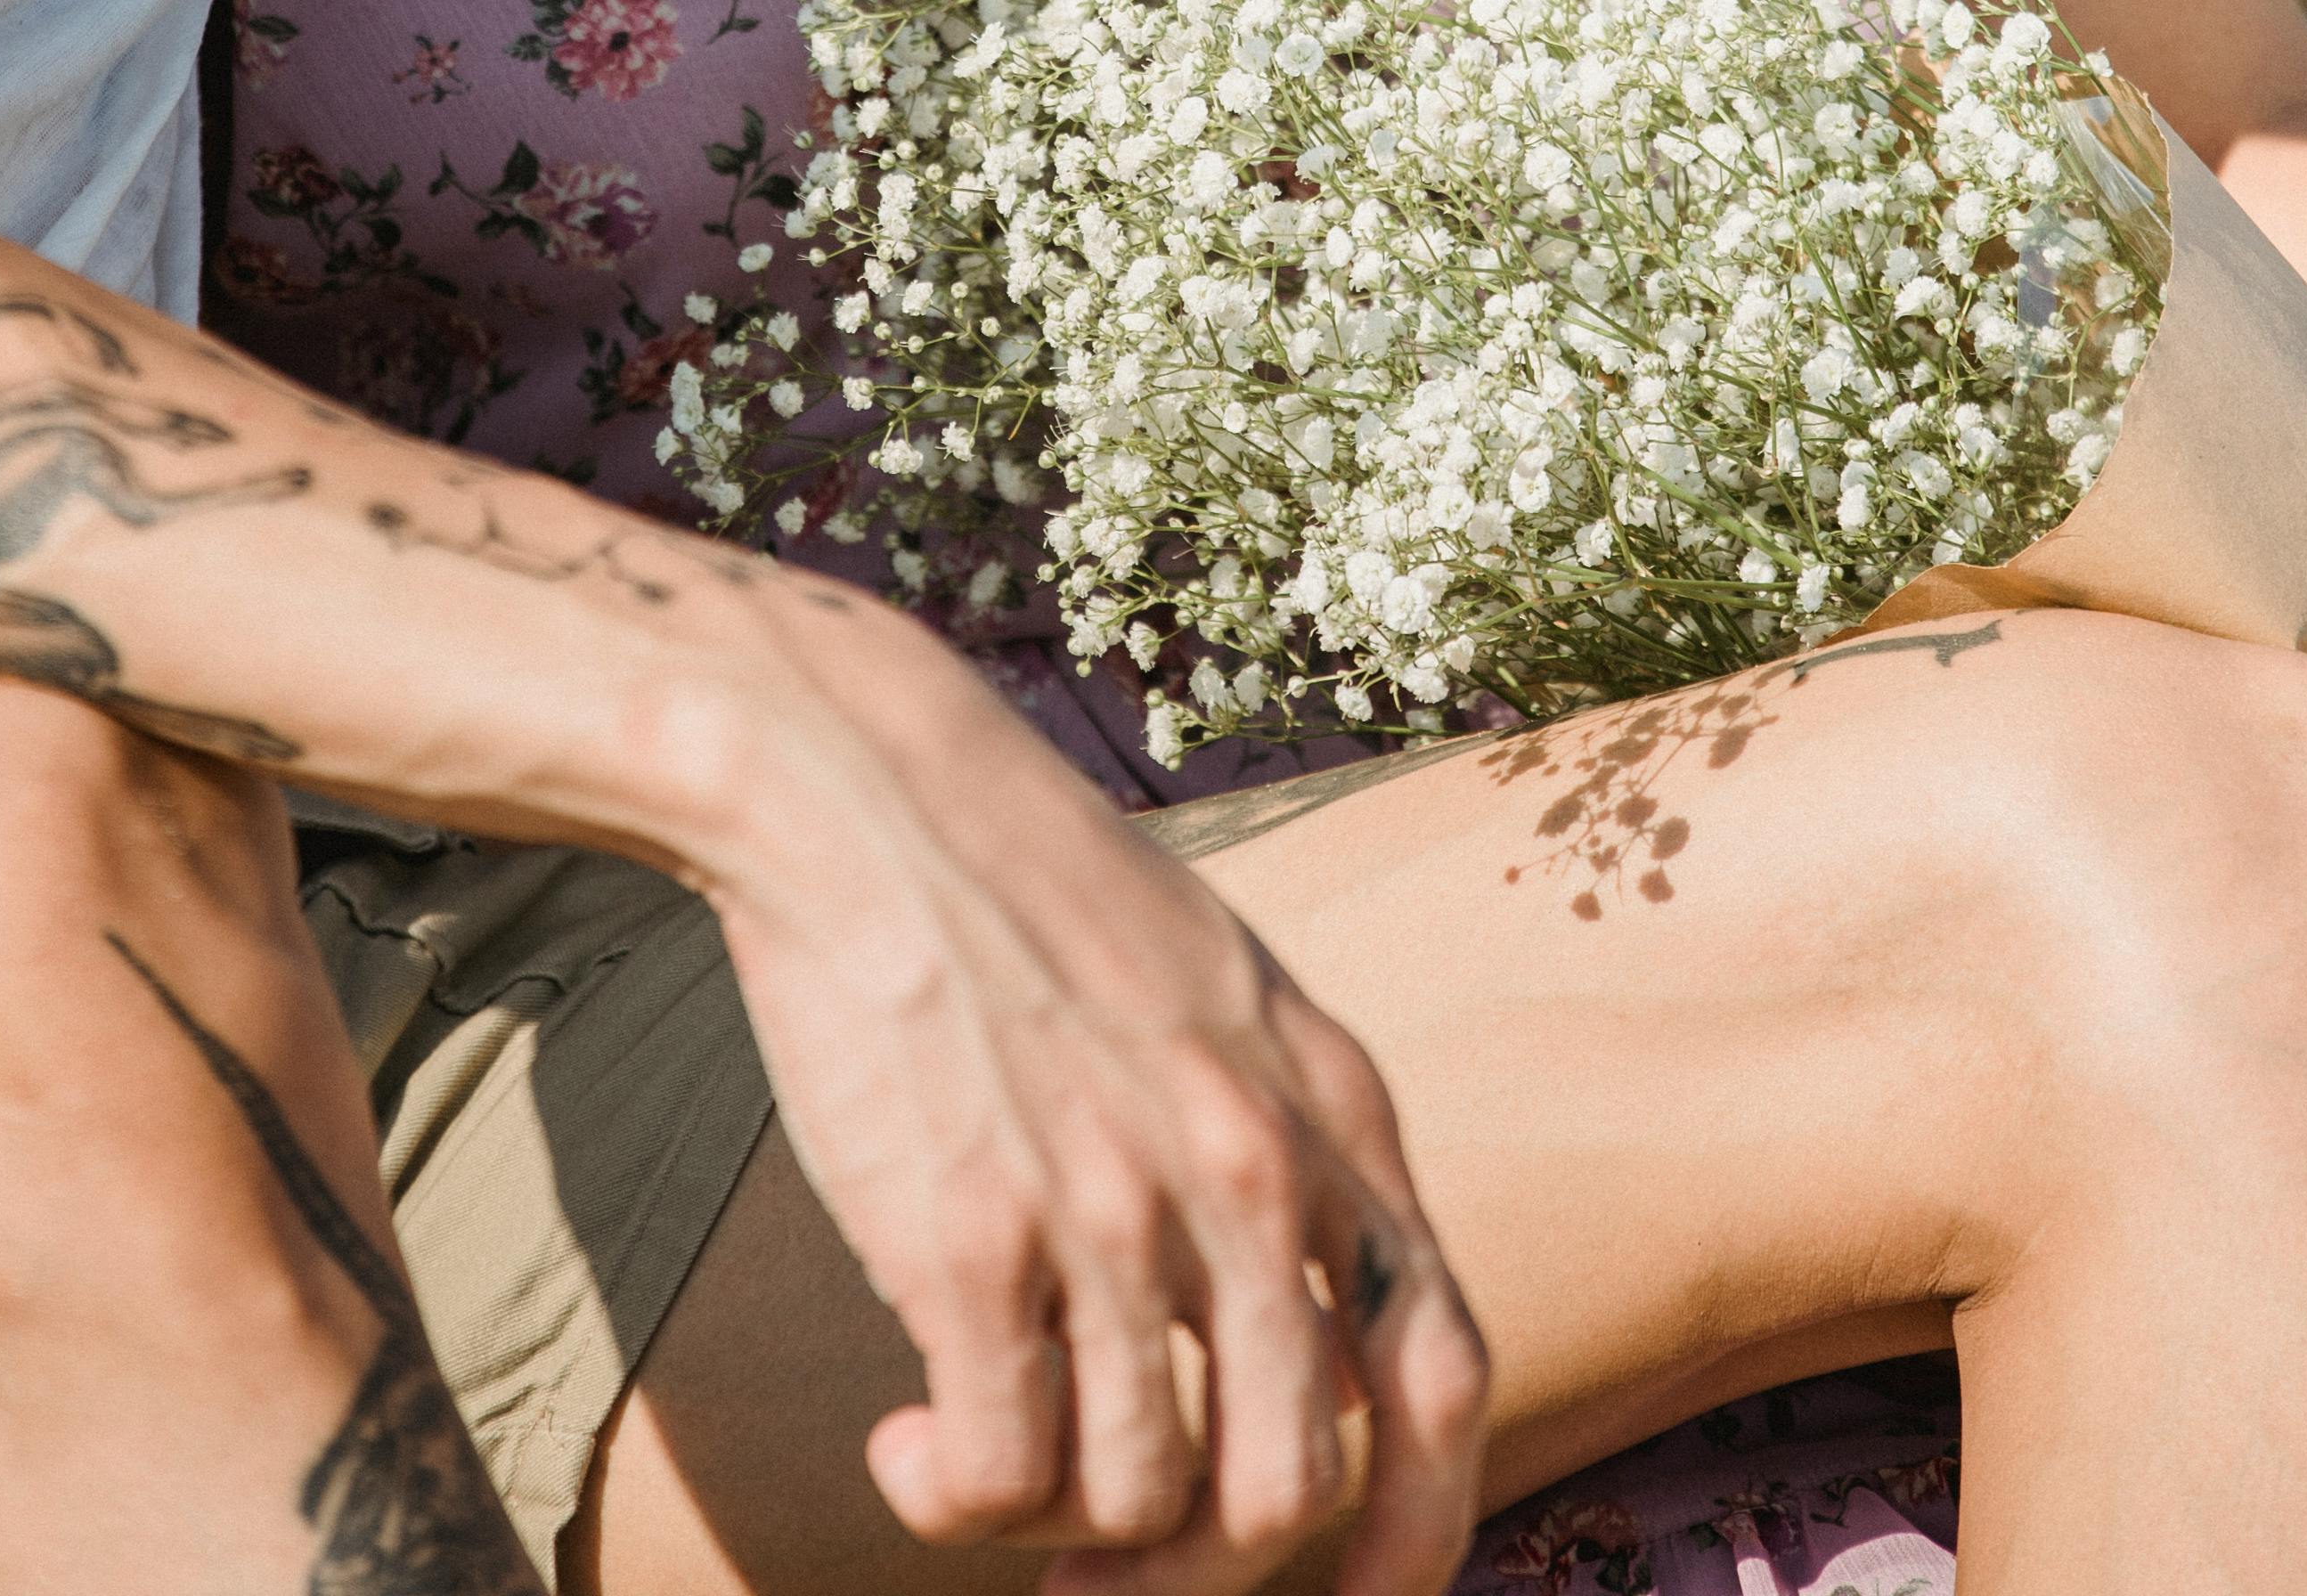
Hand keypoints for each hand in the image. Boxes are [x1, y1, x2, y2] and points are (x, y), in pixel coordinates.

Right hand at [690, 596, 1491, 1594]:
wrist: (863, 789)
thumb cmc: (1029, 898)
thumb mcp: (1229, 1000)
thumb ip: (1295, 1156)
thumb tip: (1322, 1353)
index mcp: (1333, 1114)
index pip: (1443, 1382)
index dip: (1421, 1537)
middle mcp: (1252, 1174)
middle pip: (1296, 1490)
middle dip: (1199, 1575)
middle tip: (1102, 1574)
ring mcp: (1118, 1211)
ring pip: (1141, 1502)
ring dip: (1055, 1535)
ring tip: (973, 1461)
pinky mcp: (972, 1240)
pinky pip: (1000, 1477)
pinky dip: (952, 1500)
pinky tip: (906, 1441)